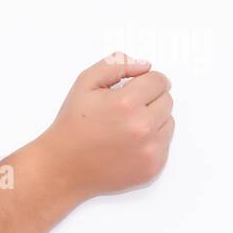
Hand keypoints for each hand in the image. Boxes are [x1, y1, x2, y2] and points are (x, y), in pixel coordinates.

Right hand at [39, 51, 174, 199]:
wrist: (64, 166)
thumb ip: (116, 65)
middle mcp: (142, 128)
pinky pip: (165, 144)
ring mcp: (150, 150)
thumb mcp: (85, 83)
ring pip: (169, 122)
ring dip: (153, 120)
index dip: (146, 80)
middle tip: (127, 107)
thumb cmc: (73, 126)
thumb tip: (144, 65)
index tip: (138, 85)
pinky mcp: (153, 167)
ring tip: (126, 126)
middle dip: (150, 98)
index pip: (159, 80)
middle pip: (167, 100)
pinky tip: (129, 143)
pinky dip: (152, 141)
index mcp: (126, 103)